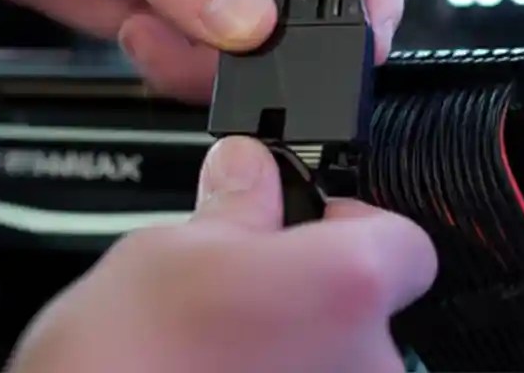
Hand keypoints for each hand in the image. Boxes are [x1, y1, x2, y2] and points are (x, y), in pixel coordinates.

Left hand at [0, 0, 401, 99]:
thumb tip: (251, 26)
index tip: (368, 41)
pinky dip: (178, 68)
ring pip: (260, 46)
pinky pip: (211, 62)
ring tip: (150, 33)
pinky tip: (136, 35)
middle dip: (282, 47)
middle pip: (314, 0)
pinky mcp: (182, 14)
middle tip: (238, 65)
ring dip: (212, 63)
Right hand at [7, 137, 436, 372]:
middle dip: (313, 302)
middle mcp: (373, 365)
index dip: (353, 229)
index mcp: (348, 286)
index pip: (404, 244)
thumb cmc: (119, 365)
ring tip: (218, 358)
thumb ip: (233, 209)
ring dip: (294, 360)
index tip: (301, 232)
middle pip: (369, 315)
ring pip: (336, 370)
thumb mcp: (164, 250)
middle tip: (241, 301)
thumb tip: (248, 172)